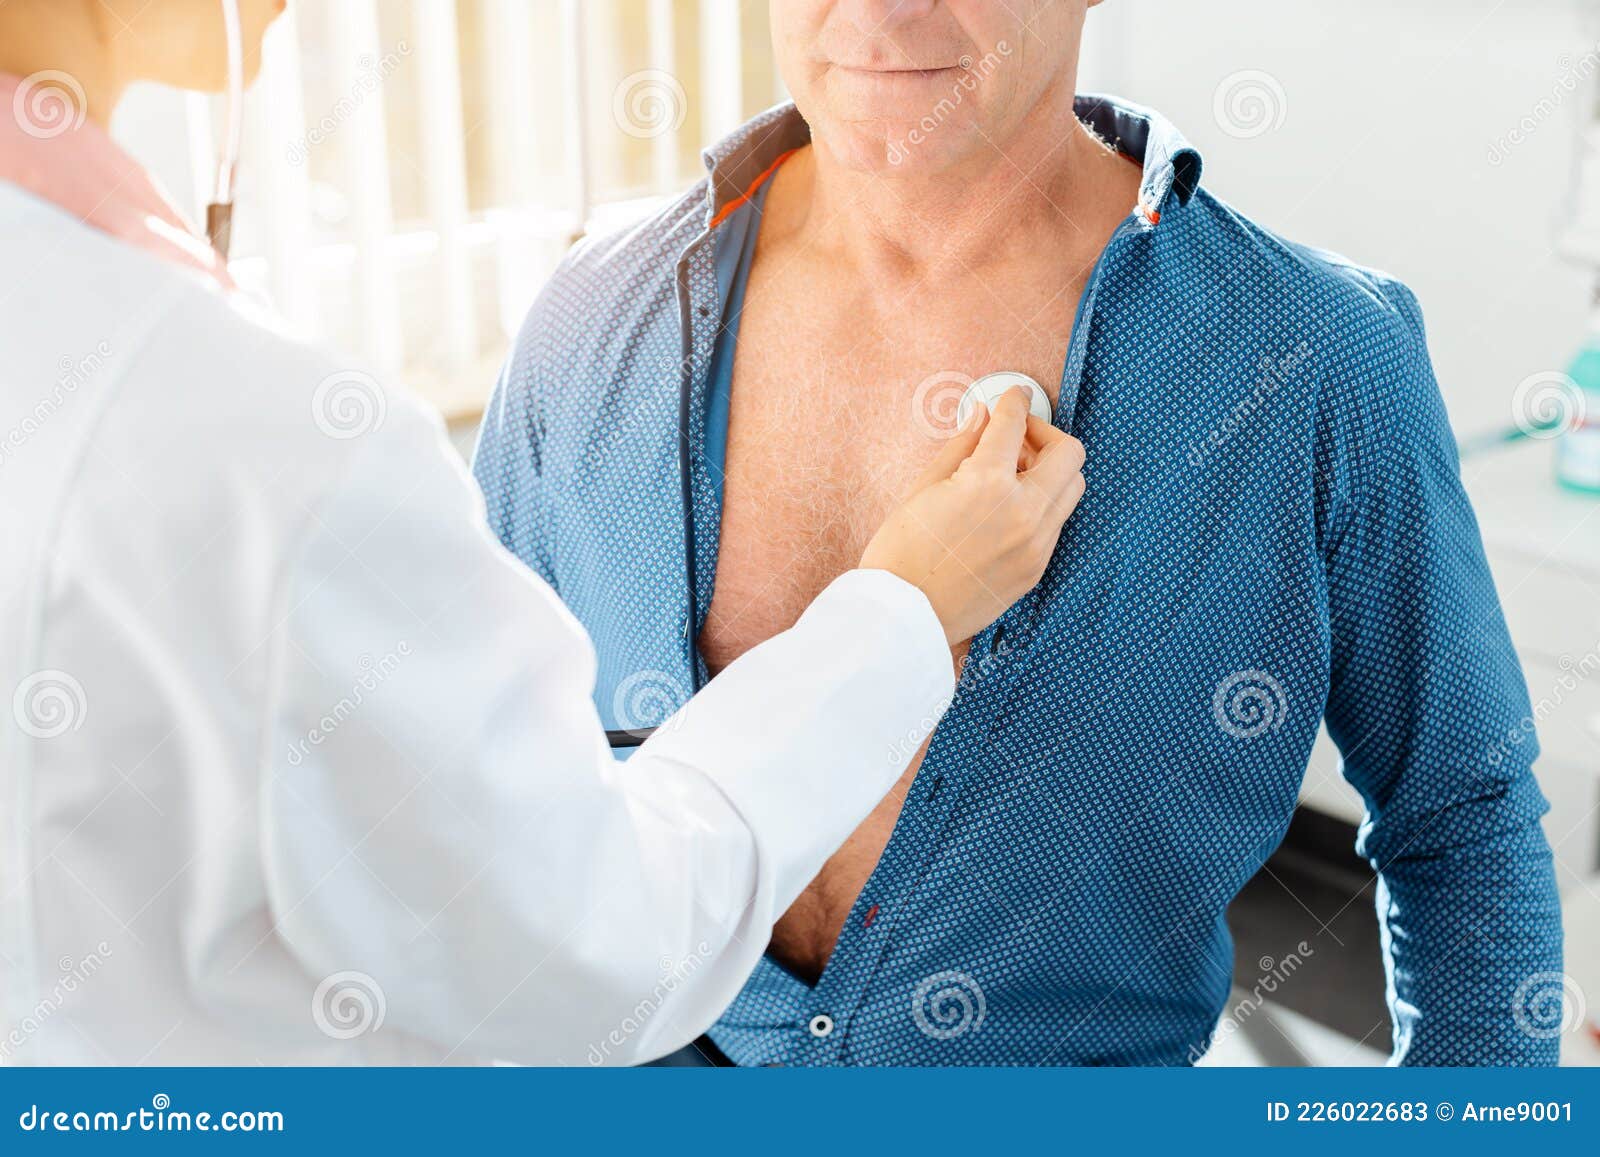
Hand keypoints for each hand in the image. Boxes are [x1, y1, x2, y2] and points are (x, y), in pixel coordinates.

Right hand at [860, 387, 1086, 644]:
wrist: (902, 617)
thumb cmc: (900, 552)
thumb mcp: (924, 488)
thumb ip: (962, 447)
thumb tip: (983, 416)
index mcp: (988, 484)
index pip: (1014, 424)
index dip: (1013, 401)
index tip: (1010, 397)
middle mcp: (1024, 512)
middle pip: (1069, 454)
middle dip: (1045, 435)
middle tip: (1016, 439)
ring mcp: (1036, 544)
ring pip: (1071, 489)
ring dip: (1049, 471)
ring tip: (1010, 475)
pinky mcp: (1036, 569)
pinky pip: (1055, 523)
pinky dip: (1040, 504)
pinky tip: (1005, 509)